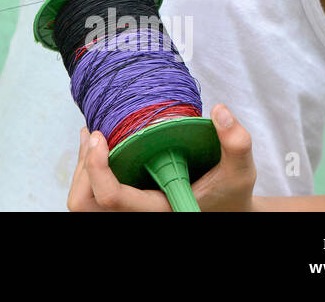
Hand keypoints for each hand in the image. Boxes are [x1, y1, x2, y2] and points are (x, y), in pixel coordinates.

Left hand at [66, 104, 255, 211]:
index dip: (96, 168)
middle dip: (84, 166)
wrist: (228, 207)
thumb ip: (236, 143)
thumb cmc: (231, 193)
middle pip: (86, 201)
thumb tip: (220, 110)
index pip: (112, 198)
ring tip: (92, 135)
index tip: (99, 136)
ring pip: (85, 198)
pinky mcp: (127, 201)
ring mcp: (131, 209)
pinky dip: (90, 168)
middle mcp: (139, 214)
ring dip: (84, 165)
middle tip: (93, 134)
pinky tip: (97, 143)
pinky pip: (93, 192)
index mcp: (159, 210)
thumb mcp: (240, 171)